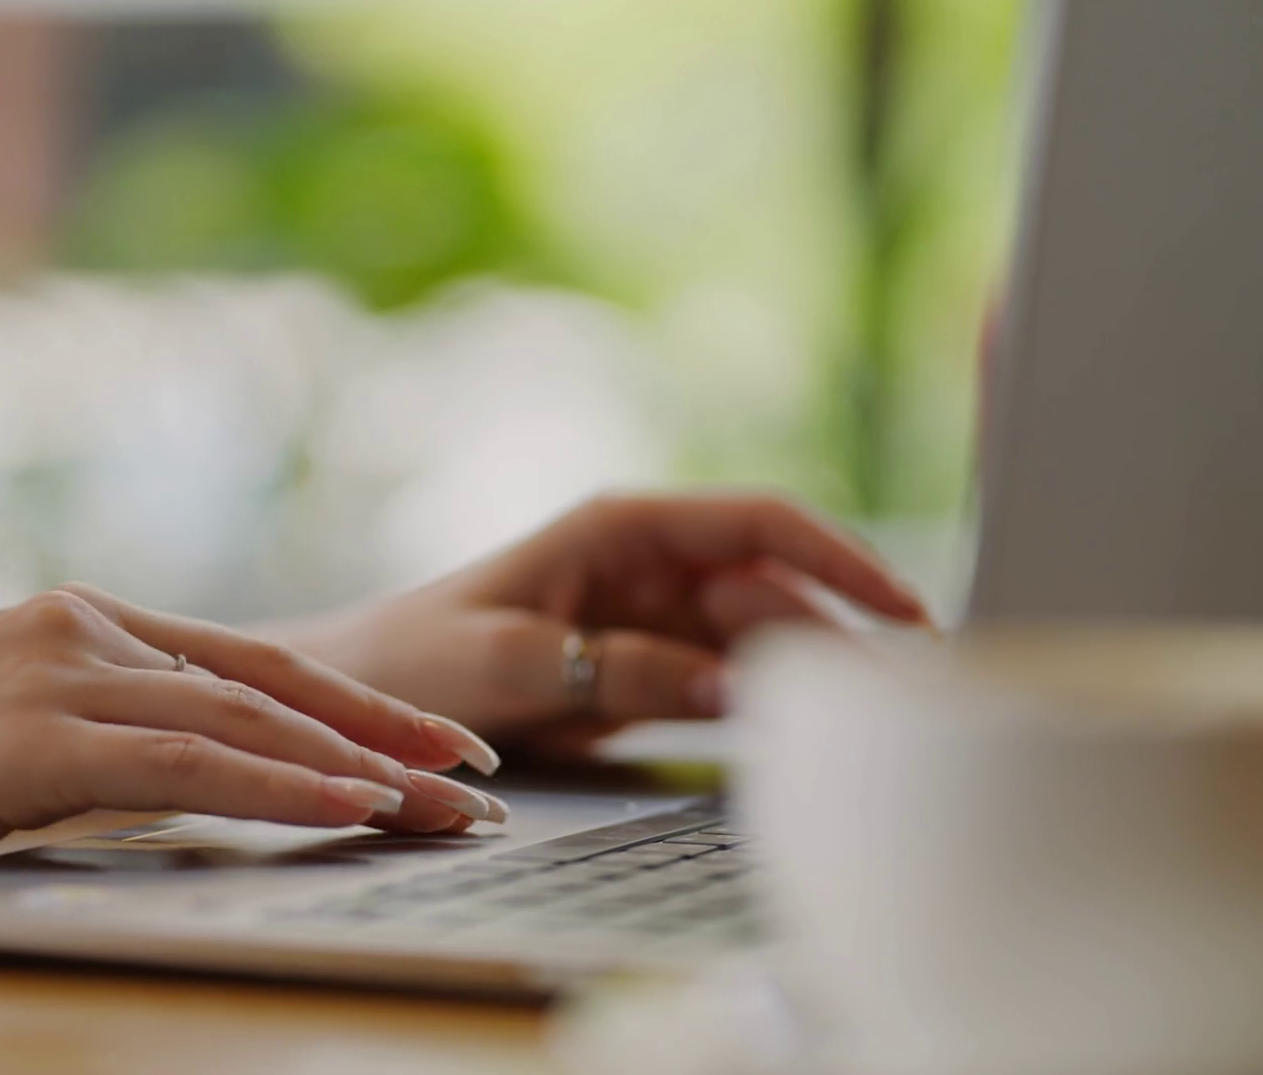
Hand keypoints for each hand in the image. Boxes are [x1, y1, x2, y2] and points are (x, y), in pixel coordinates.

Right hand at [0, 584, 510, 1011]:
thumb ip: (88, 739)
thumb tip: (177, 773)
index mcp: (79, 623)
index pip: (249, 662)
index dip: (352, 704)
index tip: (435, 741)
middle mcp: (83, 627)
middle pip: (274, 679)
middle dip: (390, 730)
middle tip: (487, 774)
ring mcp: (58, 672)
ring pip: (250, 716)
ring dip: (365, 766)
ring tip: (456, 807)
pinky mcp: (31, 738)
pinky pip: (191, 763)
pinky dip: (283, 784)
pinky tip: (356, 808)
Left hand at [283, 493, 930, 748]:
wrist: (358, 701)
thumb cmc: (414, 659)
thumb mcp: (508, 662)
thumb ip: (621, 670)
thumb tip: (733, 685)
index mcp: (621, 528)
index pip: (759, 524)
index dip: (840, 557)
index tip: (904, 607)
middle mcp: (650, 564)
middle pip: (774, 587)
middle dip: (841, 632)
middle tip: (903, 699)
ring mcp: (653, 619)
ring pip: (762, 639)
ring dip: (815, 674)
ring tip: (876, 725)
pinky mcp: (646, 673)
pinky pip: (726, 684)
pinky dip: (769, 708)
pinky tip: (811, 739)